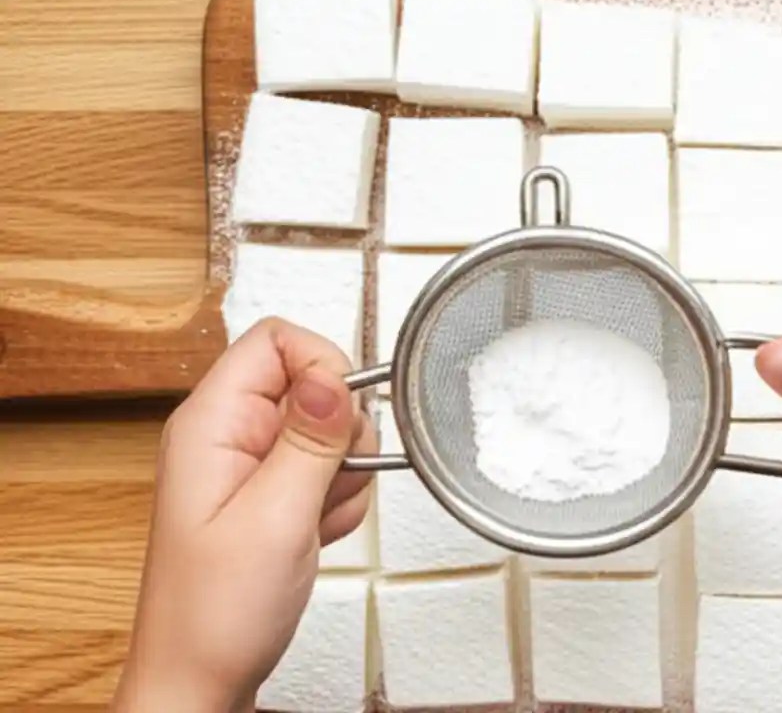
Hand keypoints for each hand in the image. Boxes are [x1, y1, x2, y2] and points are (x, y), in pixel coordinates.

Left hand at [113, 318, 374, 712]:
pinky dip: (338, 503)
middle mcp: (228, 436)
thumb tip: (333, 374)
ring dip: (344, 476)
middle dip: (341, 433)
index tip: (341, 419)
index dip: (323, 366)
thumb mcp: (274, 519)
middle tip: (326, 482)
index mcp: (211, 425)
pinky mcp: (271, 494)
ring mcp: (250, 466)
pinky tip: (315, 536)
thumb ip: (309, 440)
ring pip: (330, 431)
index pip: (276, 340)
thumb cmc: (213, 615)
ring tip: (314, 521)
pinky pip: (329, 472)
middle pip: (312, 384)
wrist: (201, 681)